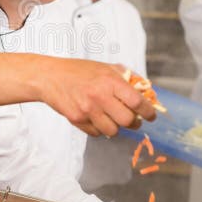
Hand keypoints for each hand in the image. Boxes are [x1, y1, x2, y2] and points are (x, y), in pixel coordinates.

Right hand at [41, 59, 155, 136]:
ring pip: (113, 131)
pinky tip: (96, 118)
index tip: (151, 115)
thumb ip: (126, 77)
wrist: (50, 77)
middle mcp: (99, 96)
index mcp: (109, 81)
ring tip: (112, 118)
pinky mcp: (77, 120)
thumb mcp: (104, 67)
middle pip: (127, 120)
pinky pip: (97, 134)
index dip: (148, 111)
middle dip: (134, 122)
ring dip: (116, 127)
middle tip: (133, 120)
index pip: (137, 102)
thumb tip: (146, 90)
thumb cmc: (78, 71)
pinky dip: (100, 129)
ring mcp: (87, 110)